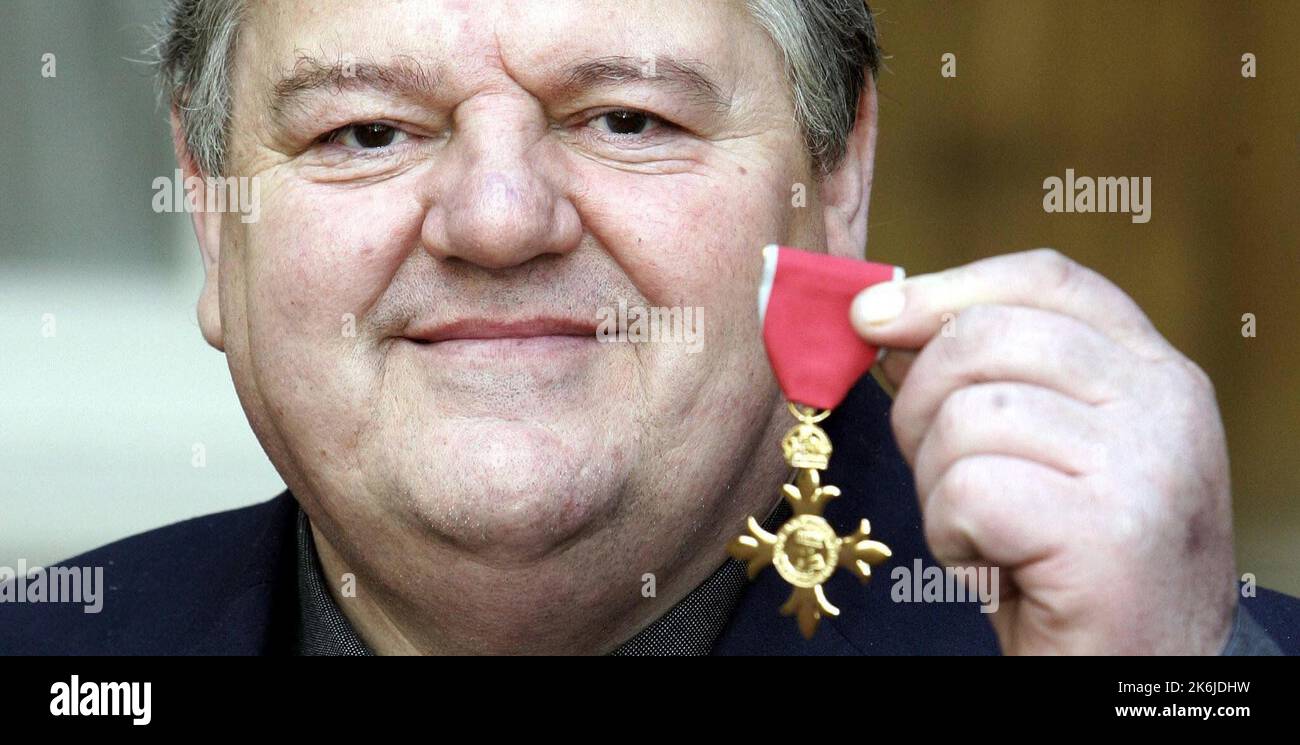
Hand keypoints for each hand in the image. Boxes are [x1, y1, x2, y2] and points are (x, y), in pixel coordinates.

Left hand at [851, 249, 1237, 653]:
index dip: (946, 286)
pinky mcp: (1109, 531)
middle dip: (920, 401)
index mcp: (1155, 369)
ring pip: (966, 416)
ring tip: (978, 529)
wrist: (1134, 674)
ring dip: (937, 483)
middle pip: (986, 336)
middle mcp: (1164, 400)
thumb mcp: (1045, 449)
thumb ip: (992, 378)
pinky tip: (989, 565)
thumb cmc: (1070, 561)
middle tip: (934, 467)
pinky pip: (968, 489)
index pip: (1046, 277)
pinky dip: (951, 535)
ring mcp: (1145, 463)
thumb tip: (887, 321)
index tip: (873, 316)